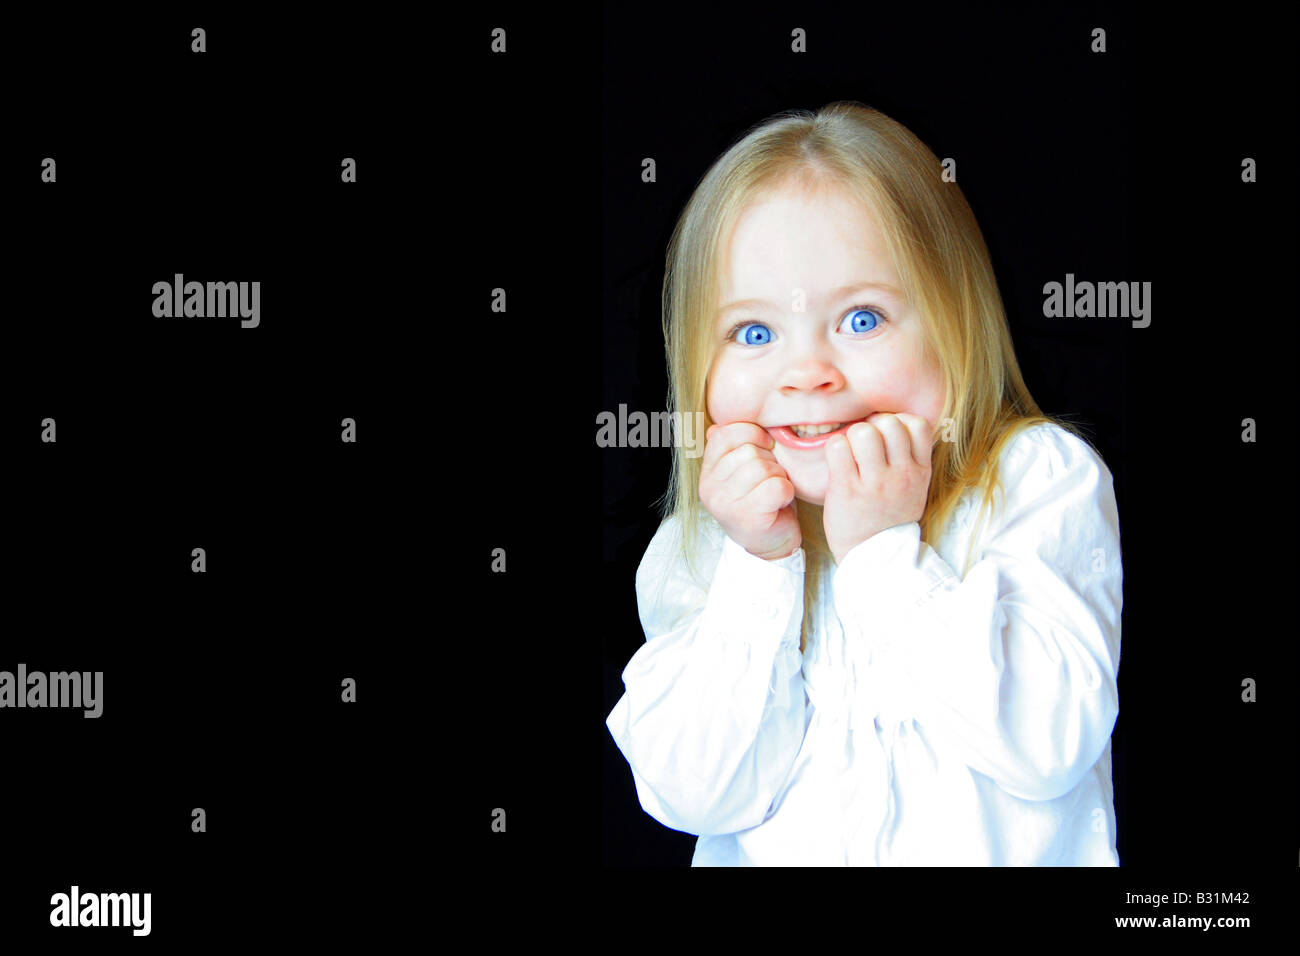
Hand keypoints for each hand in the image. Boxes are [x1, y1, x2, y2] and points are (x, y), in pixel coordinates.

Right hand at [699, 422, 800, 560]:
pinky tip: (781, 502)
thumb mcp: (742, 472)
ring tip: (775, 491)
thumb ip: (730, 449)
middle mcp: (710, 488)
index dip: (751, 433)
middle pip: (748, 451)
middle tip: (771, 478)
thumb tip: (717, 425)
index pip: (724, 435)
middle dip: (769, 461)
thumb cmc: (760, 502)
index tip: (766, 445)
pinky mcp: (748, 517)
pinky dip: (786, 492)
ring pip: (763, 468)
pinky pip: (776, 486)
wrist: (770, 545)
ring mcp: (726, 504)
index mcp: (707, 473)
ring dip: (779, 477)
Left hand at [823, 413, 932, 563]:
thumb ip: (910, 459)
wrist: (875, 558)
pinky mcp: (848, 490)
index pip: (918, 425)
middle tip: (862, 445)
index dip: (897, 422)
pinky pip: (837, 448)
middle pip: (888, 423)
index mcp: (920, 471)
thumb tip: (892, 423)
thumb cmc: (888, 518)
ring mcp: (875, 483)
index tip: (885, 436)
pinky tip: (837, 463)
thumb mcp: (914, 489)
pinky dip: (834, 449)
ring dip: (851, 436)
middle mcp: (901, 475)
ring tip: (849, 454)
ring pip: (863, 432)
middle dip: (871, 426)